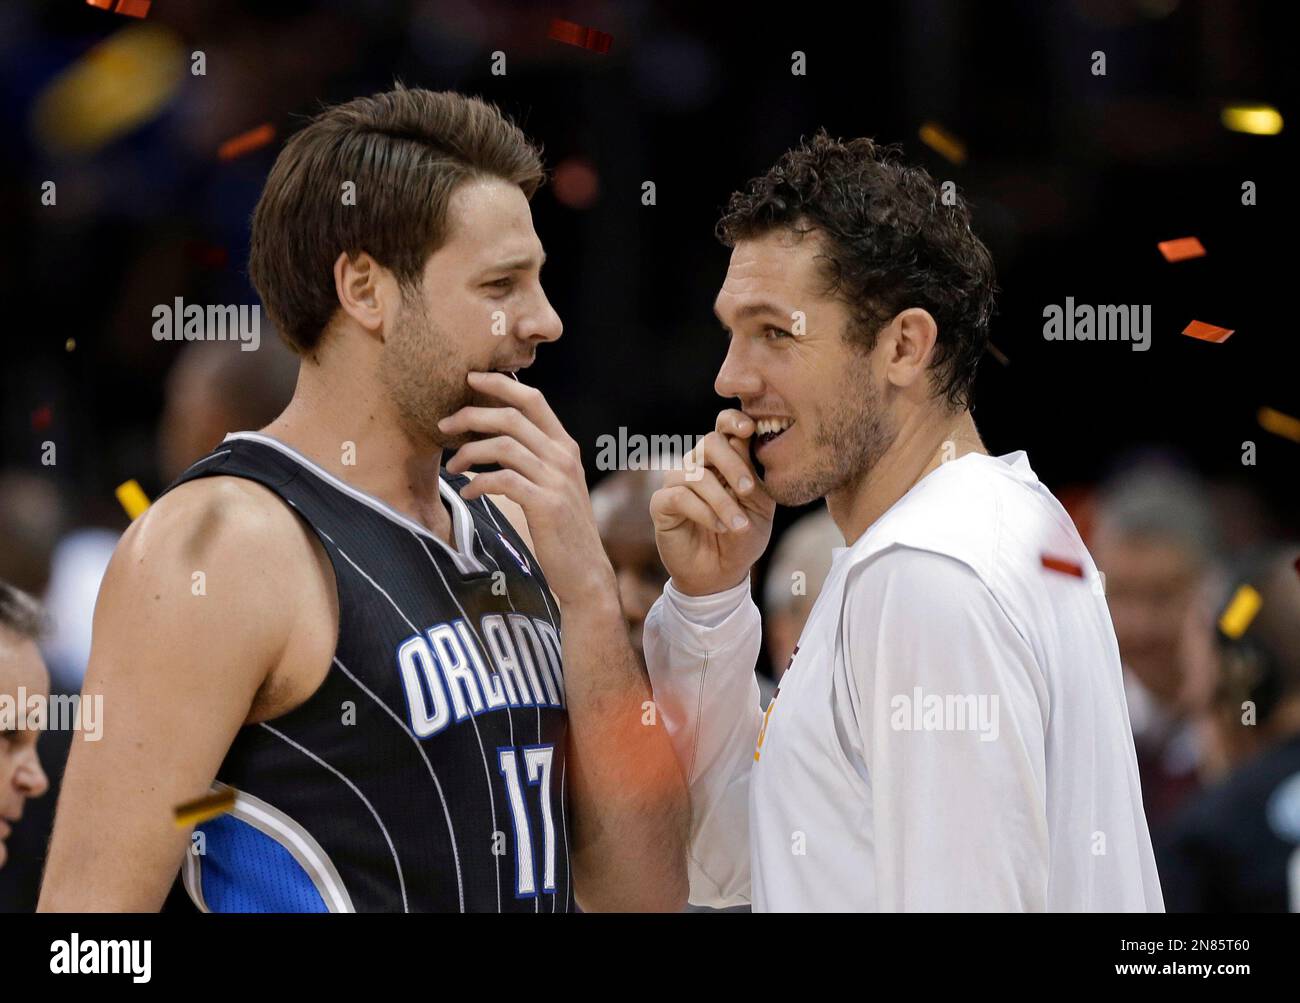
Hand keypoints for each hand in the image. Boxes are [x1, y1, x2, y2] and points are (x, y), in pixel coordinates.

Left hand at [440, 372, 614, 606]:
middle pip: (511, 417)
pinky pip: (502, 481)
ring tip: (451, 467)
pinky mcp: (546, 504)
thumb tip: (500, 437)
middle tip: (443, 425)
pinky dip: (477, 483)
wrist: (586, 572)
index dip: (500, 384)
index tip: (469, 380)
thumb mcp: (556, 485)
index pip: (533, 399)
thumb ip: (537, 458)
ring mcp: (556, 480)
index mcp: (565, 446)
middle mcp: (564, 457)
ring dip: (468, 452)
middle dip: (471, 415)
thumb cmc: (562, 529)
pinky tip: (467, 493)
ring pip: (503, 446)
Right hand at [650, 409, 774, 596]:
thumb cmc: (743, 537)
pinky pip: (680, 497)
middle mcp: (699, 465)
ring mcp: (677, 482)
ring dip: (722, 501)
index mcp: (725, 459)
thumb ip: (754, 477)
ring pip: (697, 474)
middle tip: (748, 491)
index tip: (749, 429)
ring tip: (738, 524)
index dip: (733, 420)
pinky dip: (704, 512)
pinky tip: (719, 526)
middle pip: (710, 442)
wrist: (723, 573)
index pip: (724, 425)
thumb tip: (745, 444)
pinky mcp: (661, 504)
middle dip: (733, 465)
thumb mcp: (759, 507)